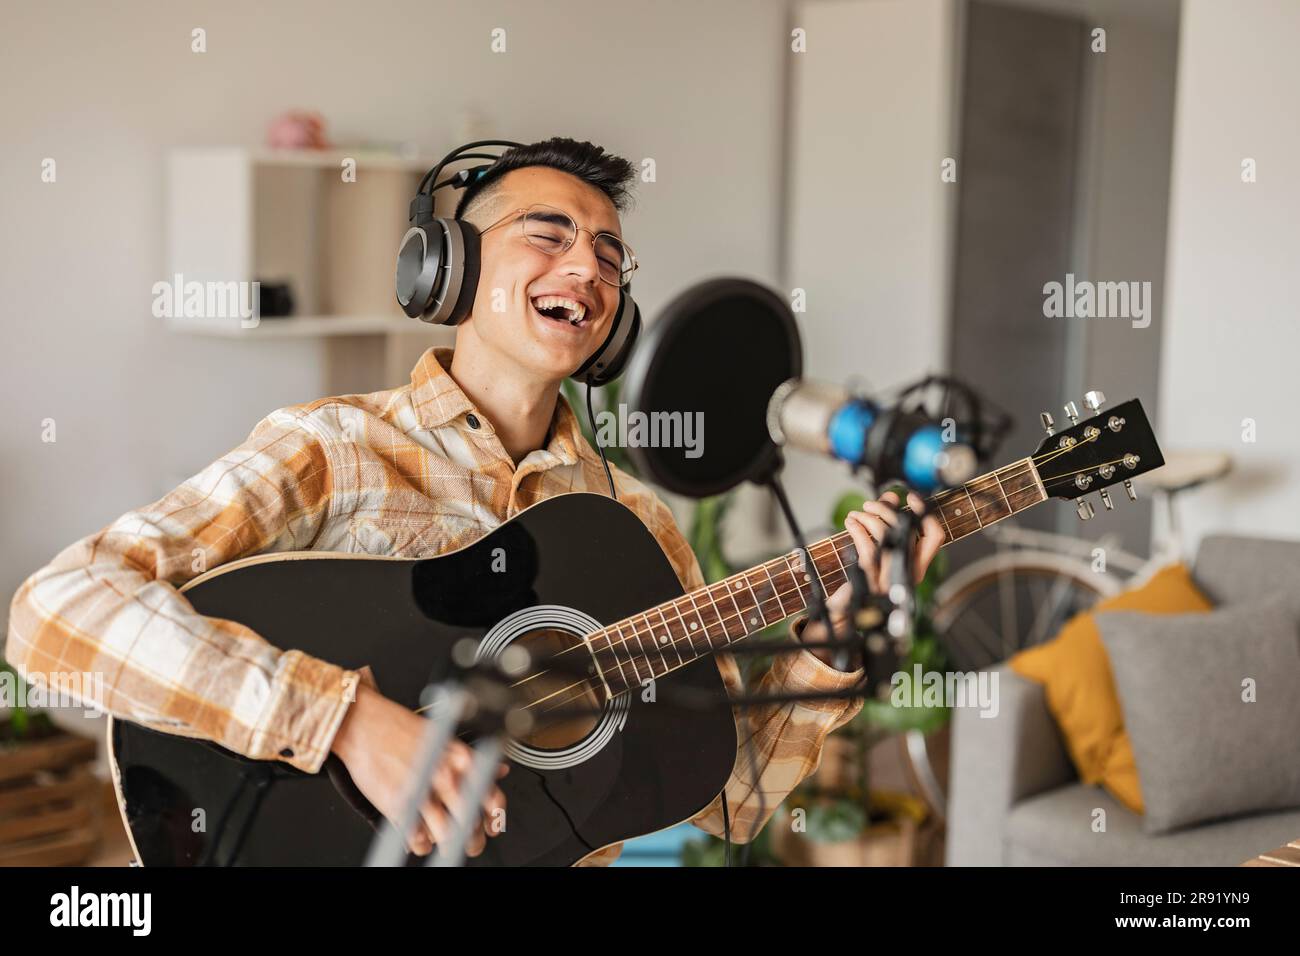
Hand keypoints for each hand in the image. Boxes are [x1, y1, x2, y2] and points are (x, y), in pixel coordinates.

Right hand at [329, 682, 508, 857]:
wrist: (365, 724)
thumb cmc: (400, 728)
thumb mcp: (444, 737)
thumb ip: (472, 759)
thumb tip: (500, 771)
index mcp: (461, 759)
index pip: (492, 798)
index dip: (495, 819)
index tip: (491, 827)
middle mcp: (445, 777)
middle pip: (472, 823)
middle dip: (474, 839)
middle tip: (470, 842)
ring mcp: (422, 793)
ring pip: (448, 836)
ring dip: (449, 846)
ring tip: (446, 844)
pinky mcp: (398, 807)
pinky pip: (419, 840)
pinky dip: (422, 844)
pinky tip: (421, 837)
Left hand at [800, 489, 943, 666]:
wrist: (848, 613)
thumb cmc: (864, 580)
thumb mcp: (878, 551)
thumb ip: (887, 523)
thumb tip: (892, 496)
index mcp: (916, 567)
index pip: (936, 536)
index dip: (926, 513)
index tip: (911, 497)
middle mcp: (908, 573)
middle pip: (907, 530)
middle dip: (886, 510)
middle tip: (869, 505)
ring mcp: (890, 577)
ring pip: (885, 535)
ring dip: (867, 517)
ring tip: (856, 514)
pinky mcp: (870, 578)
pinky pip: (867, 546)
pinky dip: (856, 529)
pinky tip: (850, 523)